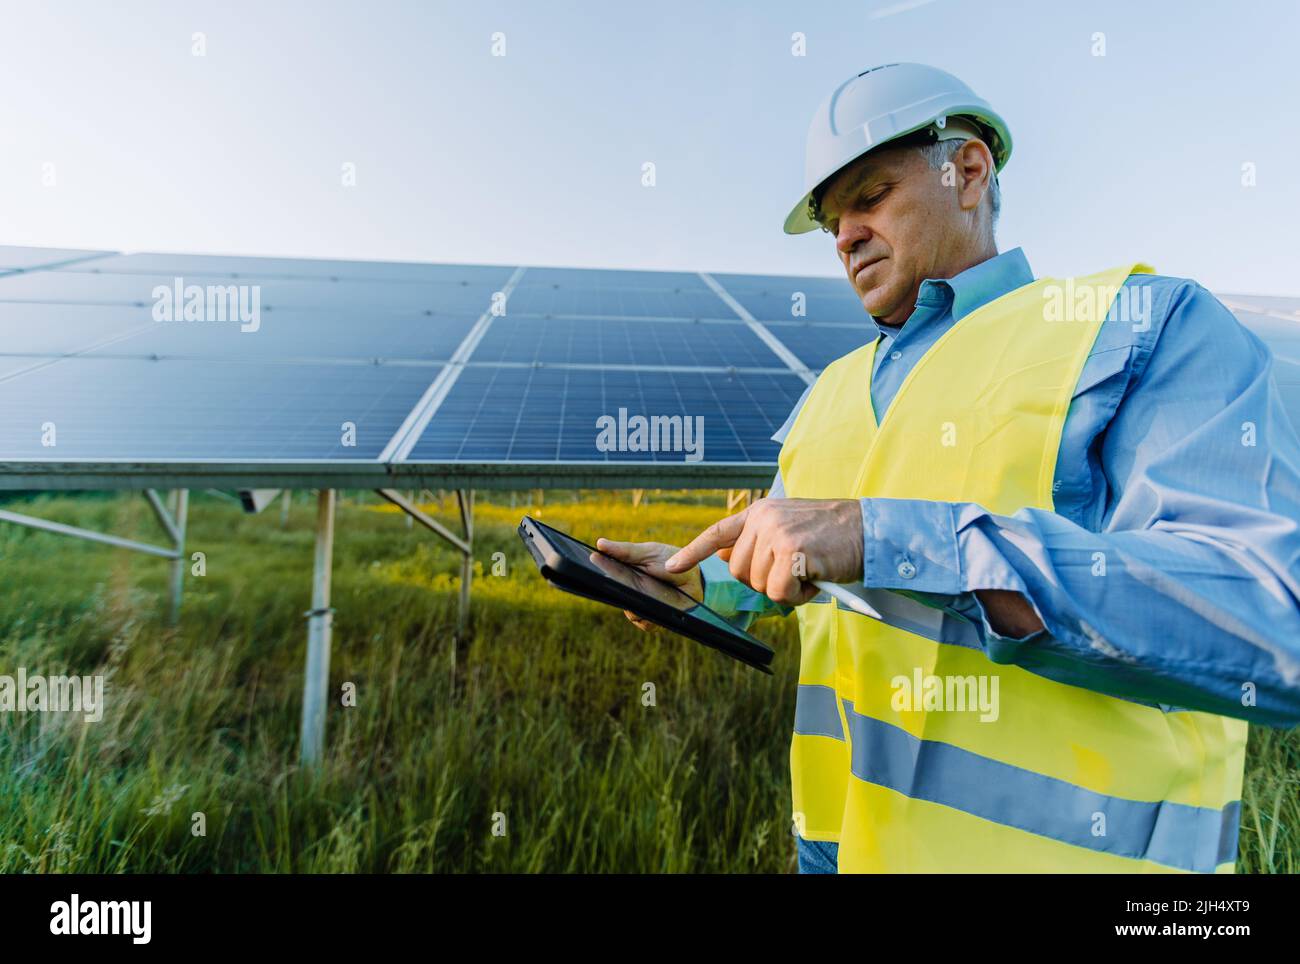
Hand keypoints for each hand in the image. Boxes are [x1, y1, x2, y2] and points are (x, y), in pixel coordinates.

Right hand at [594, 538, 703, 631]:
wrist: (696, 577)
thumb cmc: (669, 560)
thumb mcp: (648, 552)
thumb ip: (625, 550)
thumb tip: (600, 544)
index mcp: (625, 573)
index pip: (606, 575)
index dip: (600, 571)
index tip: (594, 563)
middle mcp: (630, 591)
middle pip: (616, 596)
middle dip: (618, 591)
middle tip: (628, 584)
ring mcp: (641, 606)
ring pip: (630, 612)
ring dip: (636, 607)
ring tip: (647, 596)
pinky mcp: (653, 619)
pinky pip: (645, 623)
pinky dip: (649, 618)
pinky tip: (656, 608)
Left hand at [664, 498, 863, 605]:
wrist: (868, 530)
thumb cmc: (831, 536)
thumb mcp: (788, 529)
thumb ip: (757, 541)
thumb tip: (723, 557)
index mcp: (760, 512)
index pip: (718, 532)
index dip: (693, 551)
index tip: (671, 566)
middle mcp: (763, 520)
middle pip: (740, 572)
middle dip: (765, 582)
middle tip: (794, 571)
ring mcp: (776, 534)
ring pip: (760, 585)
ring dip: (786, 589)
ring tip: (808, 571)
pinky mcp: (792, 552)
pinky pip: (780, 593)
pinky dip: (799, 596)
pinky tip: (815, 579)